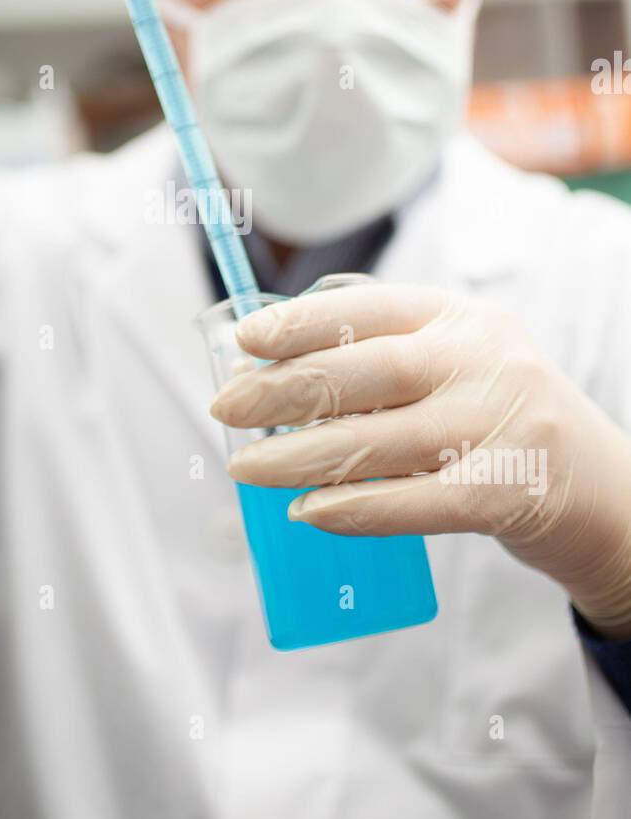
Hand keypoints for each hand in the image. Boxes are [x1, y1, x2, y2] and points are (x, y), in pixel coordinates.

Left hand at [210, 283, 630, 639]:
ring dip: (299, 457)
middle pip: (366, 369)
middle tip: (225, 408)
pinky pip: (415, 502)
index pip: (370, 307)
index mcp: (461, 318)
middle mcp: (483, 360)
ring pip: (379, 439)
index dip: (300, 321)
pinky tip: (307, 511)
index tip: (245, 338)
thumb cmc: (501, 421)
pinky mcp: (507, 492)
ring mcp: (499, 425)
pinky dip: (354, 507)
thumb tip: (272, 368)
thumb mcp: (459, 364)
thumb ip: (385, 356)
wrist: (604, 491)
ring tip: (246, 468)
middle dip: (283, 388)